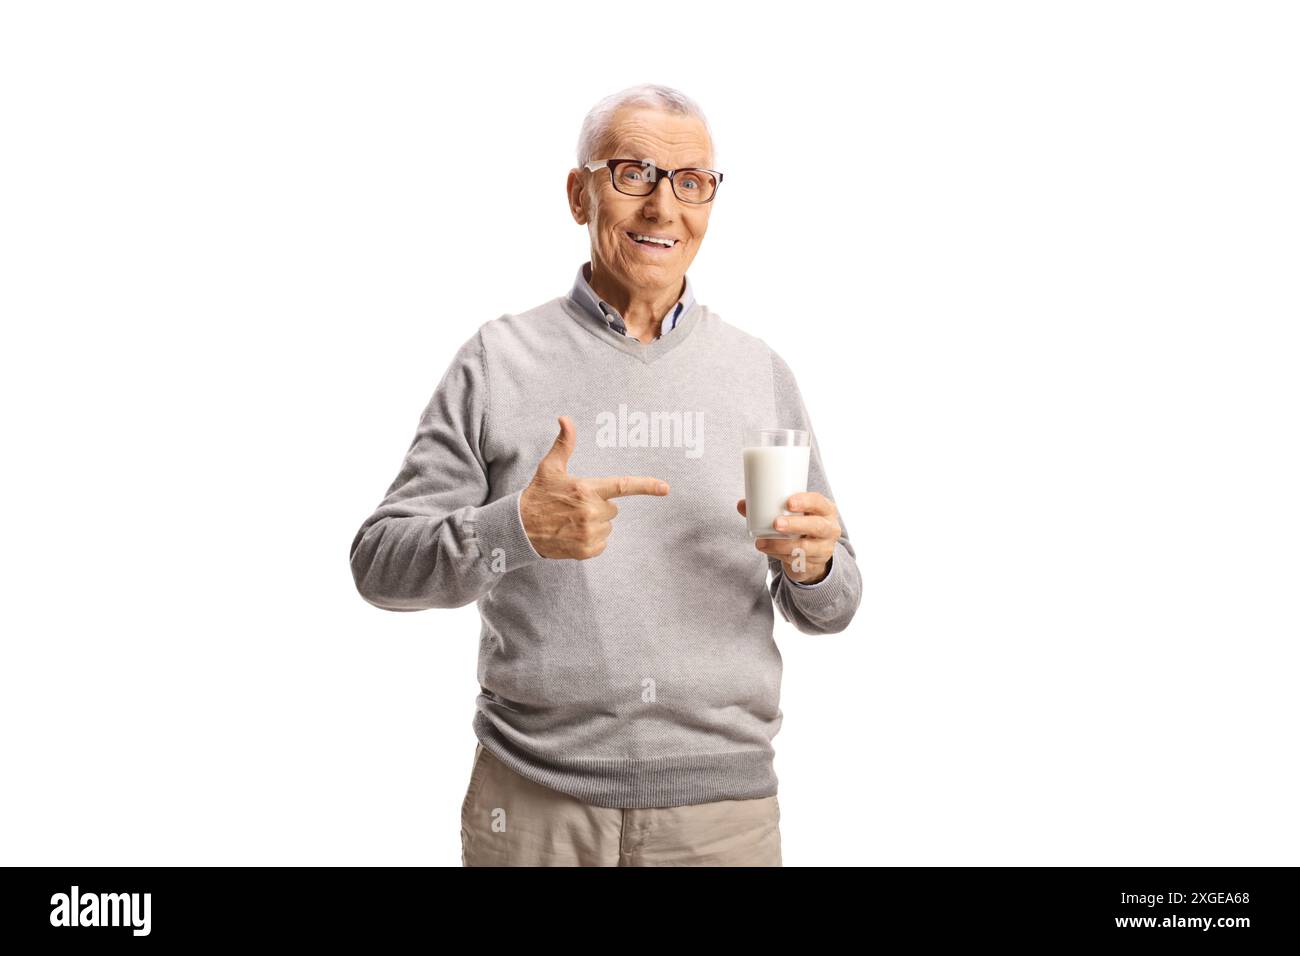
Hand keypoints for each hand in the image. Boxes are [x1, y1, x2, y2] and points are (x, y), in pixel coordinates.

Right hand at [521, 416, 669, 558]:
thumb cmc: (538, 494)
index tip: (665, 488)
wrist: (519, 528)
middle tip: (575, 506)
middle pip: (613, 508)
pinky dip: (591, 541)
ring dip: (595, 524)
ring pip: (608, 527)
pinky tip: (572, 534)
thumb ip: (564, 443)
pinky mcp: (586, 550)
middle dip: (599, 506)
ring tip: (571, 521)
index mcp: (586, 488)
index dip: (647, 486)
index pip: (623, 486)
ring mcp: (589, 532)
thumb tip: (565, 418)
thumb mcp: (550, 467)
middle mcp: (590, 511)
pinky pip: (602, 543)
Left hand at [736, 492, 840, 583]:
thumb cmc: (799, 525)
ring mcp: (824, 548)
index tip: (789, 502)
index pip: (820, 502)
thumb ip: (767, 508)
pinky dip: (779, 555)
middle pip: (817, 526)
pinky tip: (767, 550)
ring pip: (805, 547)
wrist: (812, 553)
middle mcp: (829, 528)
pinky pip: (797, 561)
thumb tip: (742, 504)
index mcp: (825, 510)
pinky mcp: (814, 564)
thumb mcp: (790, 514)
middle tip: (776, 524)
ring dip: (781, 545)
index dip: (806, 501)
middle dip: (796, 524)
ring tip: (762, 542)